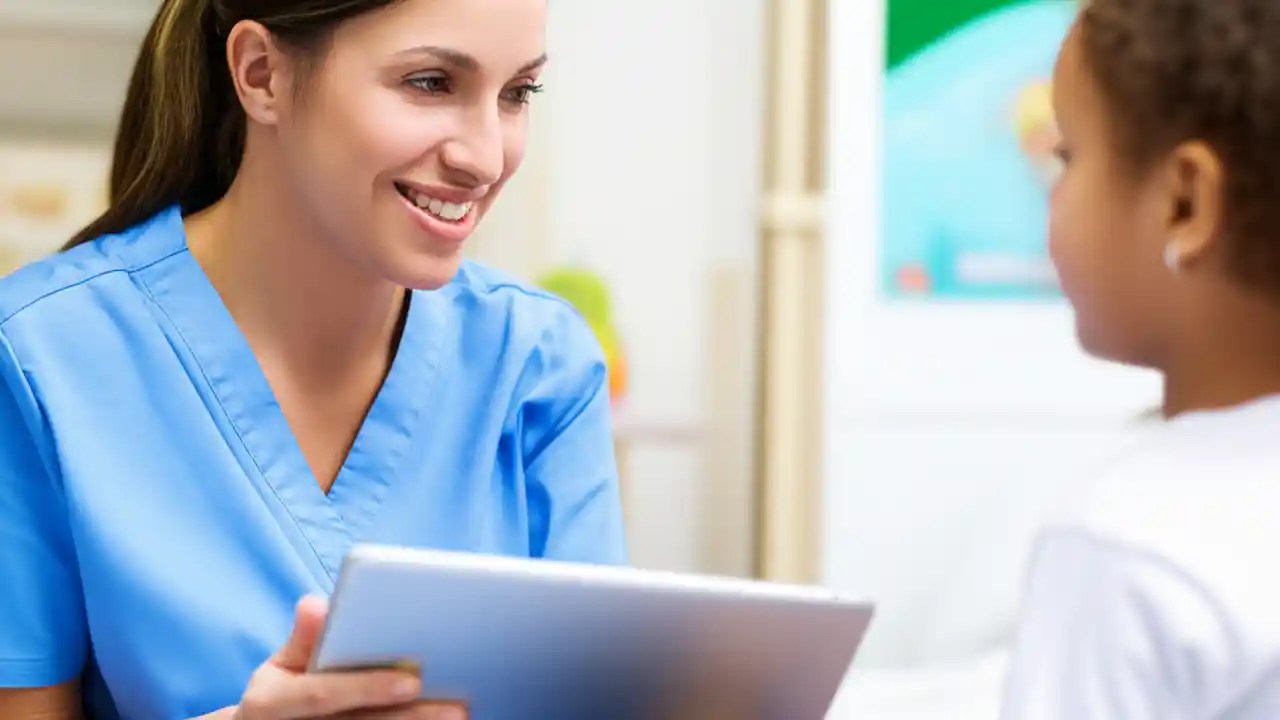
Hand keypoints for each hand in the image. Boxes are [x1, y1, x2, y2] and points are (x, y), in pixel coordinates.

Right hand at [232, 596, 467, 719]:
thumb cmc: (284, 690)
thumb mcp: (280, 664)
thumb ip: (303, 638)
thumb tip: (318, 605)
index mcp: (270, 704)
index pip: (322, 696)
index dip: (367, 688)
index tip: (412, 681)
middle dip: (411, 717)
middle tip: (457, 707)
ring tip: (460, 715)